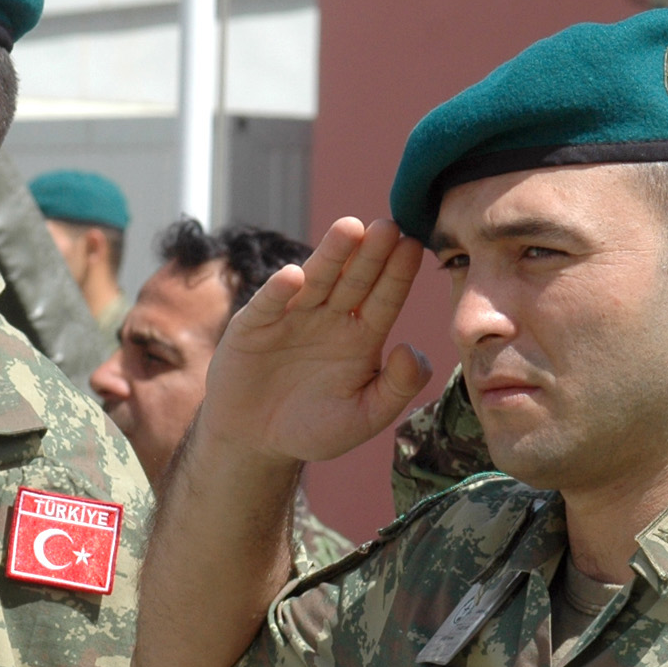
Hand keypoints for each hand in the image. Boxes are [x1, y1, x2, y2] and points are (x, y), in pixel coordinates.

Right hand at [201, 217, 432, 464]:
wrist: (258, 441)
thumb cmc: (316, 428)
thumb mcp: (366, 416)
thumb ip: (397, 387)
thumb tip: (412, 349)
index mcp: (362, 337)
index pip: (385, 299)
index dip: (398, 273)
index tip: (414, 244)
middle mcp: (329, 319)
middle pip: (354, 280)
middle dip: (371, 253)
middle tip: (390, 225)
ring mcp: (291, 318)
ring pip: (316, 281)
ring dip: (332, 255)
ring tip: (351, 228)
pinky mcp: (253, 328)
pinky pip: (269, 306)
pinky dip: (279, 291)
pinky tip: (295, 276)